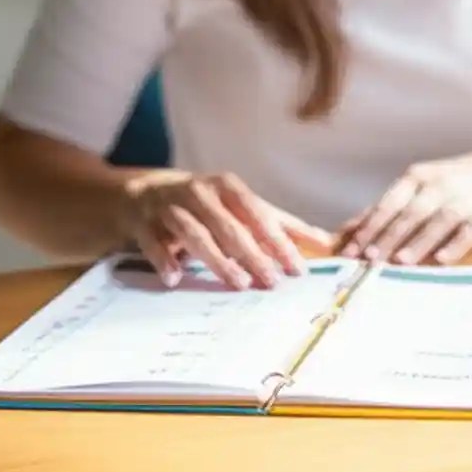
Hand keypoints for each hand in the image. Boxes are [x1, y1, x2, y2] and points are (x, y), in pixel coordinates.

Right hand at [117, 171, 335, 288]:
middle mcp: (200, 193)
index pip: (259, 215)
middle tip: (270, 282)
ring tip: (238, 283)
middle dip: (253, 255)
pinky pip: (153, 242)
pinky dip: (164, 260)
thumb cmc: (207, 205)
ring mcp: (169, 207)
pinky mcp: (144, 223)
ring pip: (195, 234)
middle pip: (230, 227)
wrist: (143, 192)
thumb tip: (327, 243)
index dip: (279, 242)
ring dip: (217, 260)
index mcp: (228, 188)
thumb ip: (282, 225)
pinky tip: (175, 279)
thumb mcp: (243, 208)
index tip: (296, 268)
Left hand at [338, 152, 471, 264]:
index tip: (353, 250)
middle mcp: (440, 185)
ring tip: (400, 263)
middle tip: (370, 259)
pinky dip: (454, 247)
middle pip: (409, 214)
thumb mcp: (423, 185)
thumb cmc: (458, 183)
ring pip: (437, 223)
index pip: (388, 204)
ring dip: (418, 243)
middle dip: (388, 238)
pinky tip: (441, 261)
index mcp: (419, 177)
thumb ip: (389, 206)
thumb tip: (348, 229)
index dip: (370, 227)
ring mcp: (464, 200)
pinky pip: (467, 233)